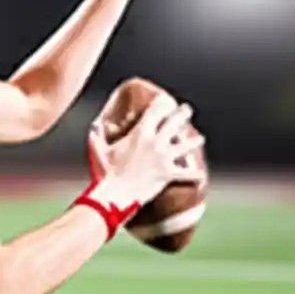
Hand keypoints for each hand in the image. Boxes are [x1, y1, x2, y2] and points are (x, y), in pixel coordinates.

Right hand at [87, 94, 205, 205]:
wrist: (116, 194)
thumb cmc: (107, 173)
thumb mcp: (100, 152)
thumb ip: (97, 137)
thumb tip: (94, 126)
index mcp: (140, 133)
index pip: (156, 111)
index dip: (163, 103)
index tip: (167, 99)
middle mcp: (155, 142)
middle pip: (175, 123)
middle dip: (183, 114)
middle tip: (187, 110)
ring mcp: (164, 158)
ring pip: (186, 145)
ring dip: (194, 141)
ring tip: (199, 138)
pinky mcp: (168, 174)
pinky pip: (186, 174)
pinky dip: (194, 174)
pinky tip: (200, 174)